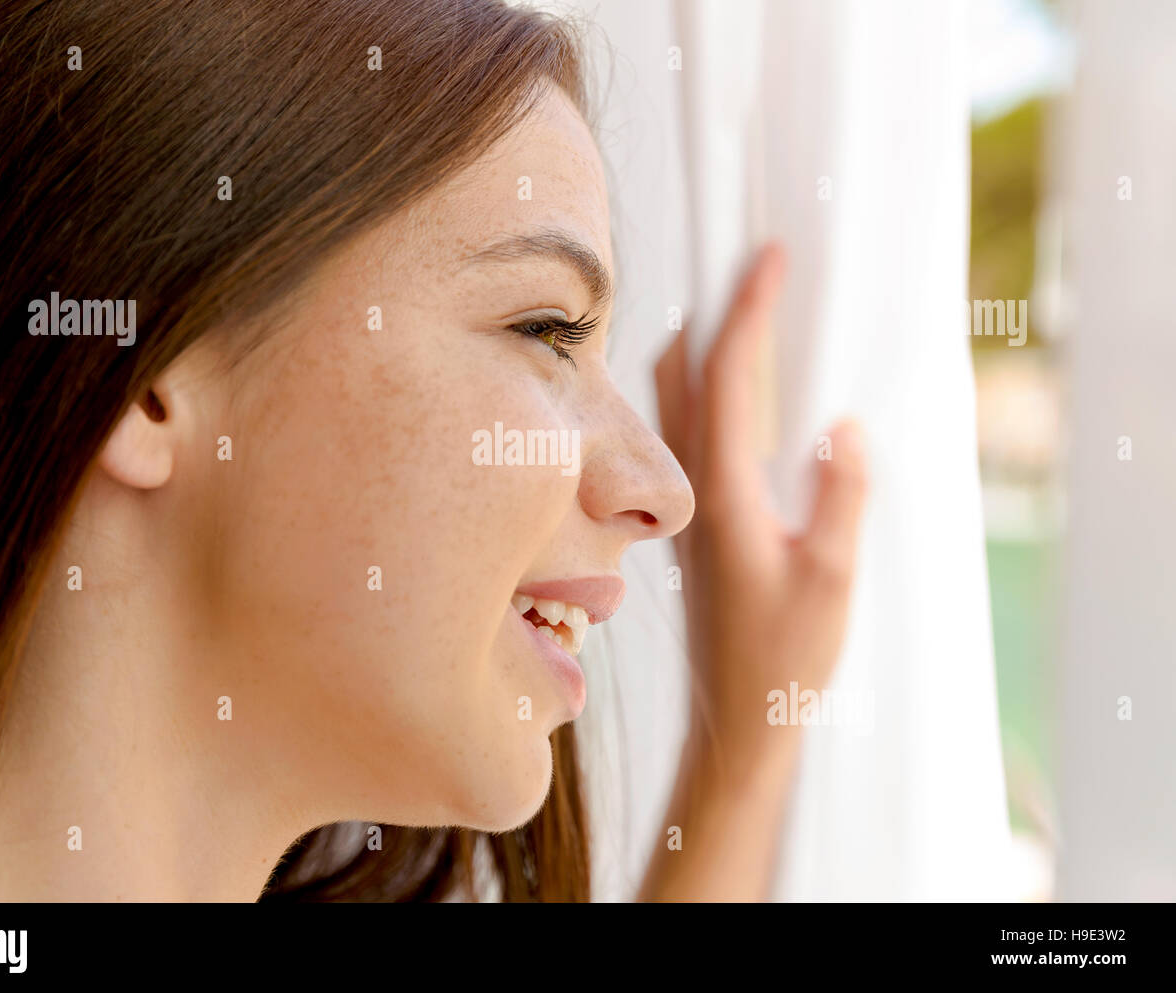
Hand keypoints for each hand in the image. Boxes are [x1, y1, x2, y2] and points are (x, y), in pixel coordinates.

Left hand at [655, 242, 867, 781]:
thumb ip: (840, 496)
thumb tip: (843, 424)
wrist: (737, 718)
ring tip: (744, 308)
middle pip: (681, 375)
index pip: (730, 378)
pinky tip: (736, 389)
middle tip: (754, 267)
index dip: (748, 310)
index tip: (770, 257)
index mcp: (725, 494)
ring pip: (677, 404)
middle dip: (713, 311)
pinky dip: (706, 389)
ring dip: (703, 348)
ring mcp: (689, 505)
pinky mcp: (697, 521)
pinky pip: (689, 433)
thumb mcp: (832, 578)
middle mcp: (694, 490)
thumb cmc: (784, 658)